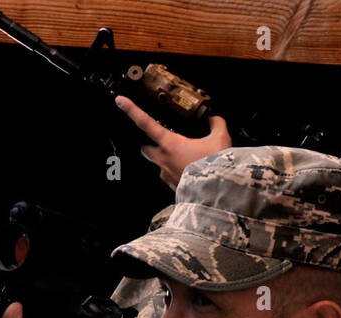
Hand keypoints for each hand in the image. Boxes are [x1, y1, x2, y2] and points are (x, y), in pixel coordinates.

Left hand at [116, 95, 231, 189]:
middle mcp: (163, 159)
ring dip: (163, 157)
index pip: (146, 123)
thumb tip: (214, 118)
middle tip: (160, 139)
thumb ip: (216, 123)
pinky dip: (174, 170)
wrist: (218, 192)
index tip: (120, 101)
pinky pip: (167, 175)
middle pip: (144, 148)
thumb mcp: (220, 138)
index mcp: (170, 143)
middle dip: (148, 143)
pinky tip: (188, 169)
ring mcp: (165, 174)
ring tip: (181, 155)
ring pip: (156, 163)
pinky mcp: (171, 186)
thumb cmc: (216, 166)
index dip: (132, 110)